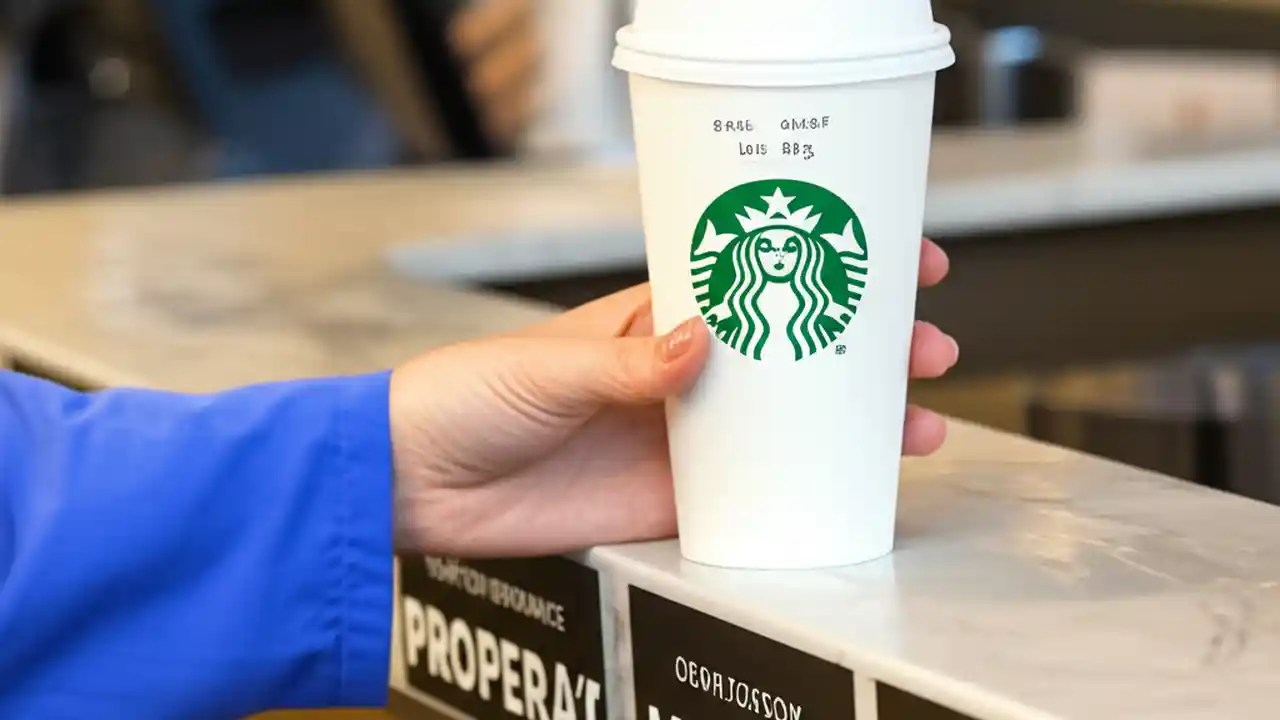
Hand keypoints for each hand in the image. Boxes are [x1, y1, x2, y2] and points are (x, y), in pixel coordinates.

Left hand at [390, 240, 957, 556]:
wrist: (419, 483)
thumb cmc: (468, 395)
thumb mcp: (549, 366)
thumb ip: (628, 362)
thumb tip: (701, 343)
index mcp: (650, 319)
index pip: (751, 280)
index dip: (818, 263)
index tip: (887, 256)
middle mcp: (676, 375)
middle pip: (789, 355)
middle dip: (859, 349)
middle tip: (924, 349)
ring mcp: (677, 438)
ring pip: (783, 426)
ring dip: (848, 424)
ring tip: (915, 425)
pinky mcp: (666, 499)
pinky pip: (747, 494)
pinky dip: (799, 491)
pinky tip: (849, 490)